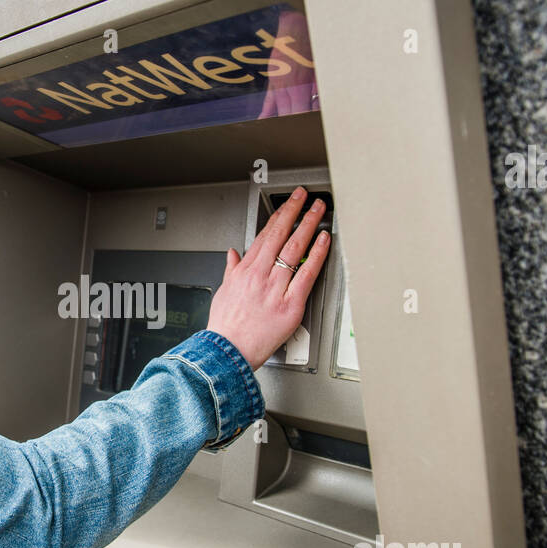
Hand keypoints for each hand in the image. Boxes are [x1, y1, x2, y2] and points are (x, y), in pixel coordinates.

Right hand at [205, 186, 331, 370]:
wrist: (227, 352)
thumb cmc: (225, 327)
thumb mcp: (223, 292)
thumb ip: (231, 269)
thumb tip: (233, 254)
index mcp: (244, 270)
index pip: (264, 235)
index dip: (278, 215)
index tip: (288, 204)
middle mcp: (260, 275)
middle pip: (280, 235)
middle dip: (294, 211)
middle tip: (305, 196)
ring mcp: (276, 288)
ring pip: (295, 248)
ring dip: (308, 225)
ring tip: (318, 210)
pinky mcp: (290, 305)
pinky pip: (307, 274)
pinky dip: (316, 255)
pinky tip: (324, 240)